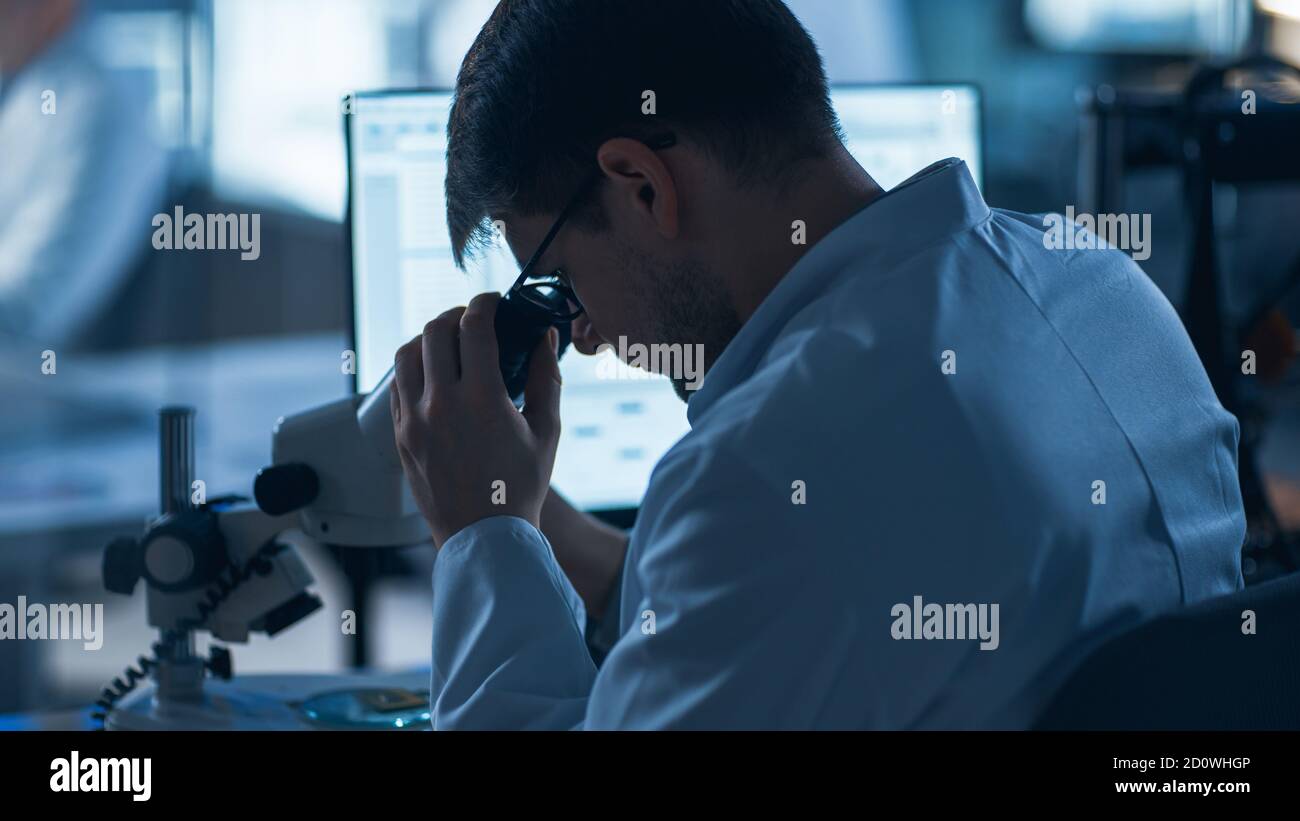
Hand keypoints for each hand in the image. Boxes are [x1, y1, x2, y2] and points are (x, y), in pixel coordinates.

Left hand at [390, 292, 562, 548]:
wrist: (483, 536)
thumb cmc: (520, 488)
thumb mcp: (546, 431)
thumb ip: (545, 377)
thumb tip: (545, 338)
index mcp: (482, 399)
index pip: (474, 326)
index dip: (485, 303)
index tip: (493, 302)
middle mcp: (441, 405)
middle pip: (435, 331)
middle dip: (455, 314)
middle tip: (472, 318)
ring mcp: (414, 421)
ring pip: (406, 354)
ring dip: (428, 338)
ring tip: (447, 343)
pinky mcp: (399, 436)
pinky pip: (396, 386)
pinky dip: (412, 370)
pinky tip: (432, 375)